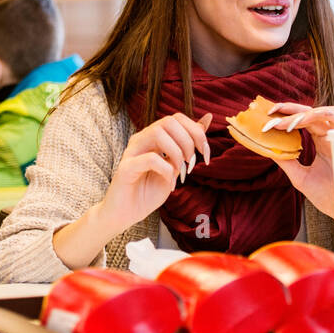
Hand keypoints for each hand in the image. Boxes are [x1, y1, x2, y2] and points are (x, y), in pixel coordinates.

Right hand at [98, 112, 211, 234]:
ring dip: (176, 152)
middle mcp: (141, 139)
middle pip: (169, 121)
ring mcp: (132, 151)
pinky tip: (169, 181)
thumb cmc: (149, 192)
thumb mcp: (176, 166)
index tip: (206, 154)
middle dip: (188, 141)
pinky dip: (166, 169)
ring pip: (157, 132)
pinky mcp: (126, 167)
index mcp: (153, 137)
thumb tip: (208, 118)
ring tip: (180, 171)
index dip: (196, 132)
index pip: (177, 118)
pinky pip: (150, 158)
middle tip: (191, 164)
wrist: (126, 214)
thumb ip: (188, 144)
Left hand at [263, 102, 333, 217]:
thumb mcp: (301, 177)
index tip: (267, 118)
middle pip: (312, 112)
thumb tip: (267, 148)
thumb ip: (286, 161)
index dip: (286, 116)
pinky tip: (301, 122)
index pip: (304, 121)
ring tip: (284, 122)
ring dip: (303, 113)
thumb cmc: (331, 197)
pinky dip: (318, 116)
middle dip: (290, 110)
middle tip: (272, 112)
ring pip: (323, 112)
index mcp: (323, 142)